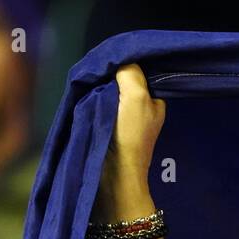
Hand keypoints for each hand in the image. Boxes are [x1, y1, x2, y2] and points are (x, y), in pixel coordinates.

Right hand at [93, 64, 167, 238]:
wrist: (112, 175)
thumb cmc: (129, 137)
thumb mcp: (137, 98)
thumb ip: (130, 74)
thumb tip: (118, 63)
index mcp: (154, 101)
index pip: (139, 71)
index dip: (124, 64)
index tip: (108, 62)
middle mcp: (142, 109)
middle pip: (122, 80)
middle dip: (109, 76)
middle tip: (94, 74)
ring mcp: (124, 120)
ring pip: (108, 92)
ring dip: (97, 88)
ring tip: (87, 85)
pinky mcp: (107, 129)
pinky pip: (97, 105)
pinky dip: (91, 101)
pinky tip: (84, 99)